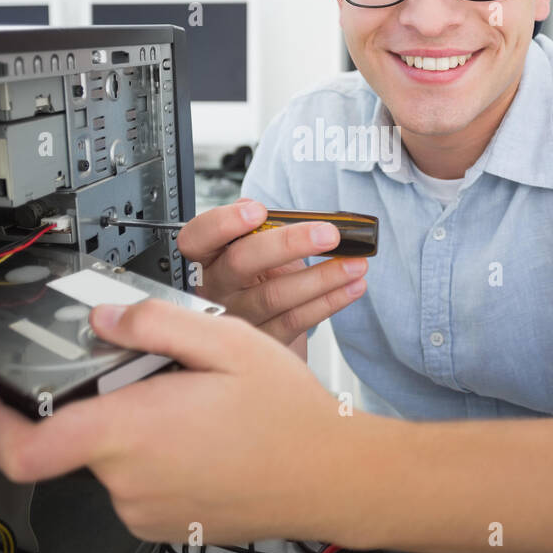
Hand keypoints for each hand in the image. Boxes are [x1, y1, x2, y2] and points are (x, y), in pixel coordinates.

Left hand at [0, 298, 357, 544]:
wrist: (333, 475)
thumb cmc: (289, 418)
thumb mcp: (226, 343)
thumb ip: (153, 324)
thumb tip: (102, 319)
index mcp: (132, 432)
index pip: (22, 447)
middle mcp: (130, 481)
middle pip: (73, 438)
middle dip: (96, 400)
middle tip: (150, 375)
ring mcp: (147, 510)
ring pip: (108, 459)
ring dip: (129, 427)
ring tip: (189, 404)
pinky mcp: (166, 524)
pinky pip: (135, 483)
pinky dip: (151, 453)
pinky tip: (198, 434)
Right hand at [176, 199, 367, 344]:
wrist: (261, 321)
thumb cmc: (257, 273)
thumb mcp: (252, 246)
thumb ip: (262, 224)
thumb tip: (290, 215)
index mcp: (207, 256)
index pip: (197, 237)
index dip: (223, 223)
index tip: (258, 211)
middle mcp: (214, 288)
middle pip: (241, 262)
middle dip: (288, 244)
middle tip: (329, 234)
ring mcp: (236, 318)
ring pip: (275, 296)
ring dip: (323, 277)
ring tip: (355, 263)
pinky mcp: (262, 341)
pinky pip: (296, 321)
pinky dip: (329, 302)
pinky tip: (352, 287)